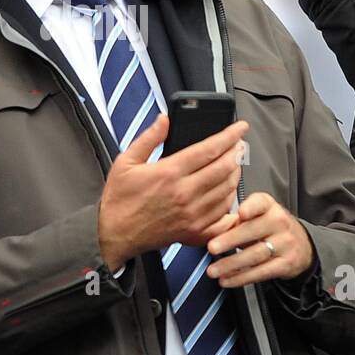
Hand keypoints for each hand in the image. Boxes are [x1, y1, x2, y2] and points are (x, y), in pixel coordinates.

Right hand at [98, 114, 247, 271]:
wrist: (114, 234)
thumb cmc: (119, 199)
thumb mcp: (126, 162)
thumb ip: (148, 138)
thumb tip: (164, 119)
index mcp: (169, 173)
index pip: (209, 149)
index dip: (229, 136)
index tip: (240, 127)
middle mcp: (184, 194)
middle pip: (224, 169)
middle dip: (237, 153)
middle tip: (240, 143)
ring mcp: (192, 215)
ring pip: (227, 190)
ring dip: (236, 174)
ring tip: (235, 163)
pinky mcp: (194, 231)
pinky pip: (222, 214)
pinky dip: (230, 199)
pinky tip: (228, 190)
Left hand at [204, 191, 314, 287]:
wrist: (302, 245)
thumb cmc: (270, 228)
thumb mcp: (258, 216)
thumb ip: (236, 220)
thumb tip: (209, 231)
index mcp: (268, 207)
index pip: (260, 202)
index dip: (251, 207)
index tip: (240, 213)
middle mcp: (279, 222)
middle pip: (253, 231)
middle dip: (230, 240)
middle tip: (212, 247)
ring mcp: (285, 244)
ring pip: (255, 255)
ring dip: (231, 264)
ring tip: (213, 270)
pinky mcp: (286, 264)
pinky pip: (261, 272)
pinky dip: (241, 278)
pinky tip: (227, 280)